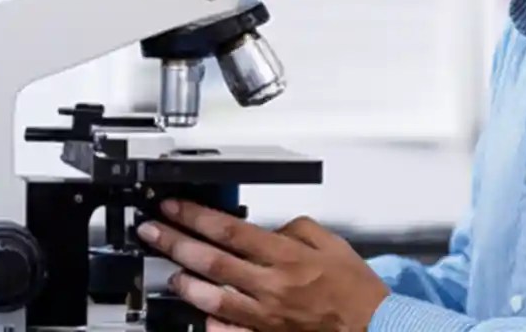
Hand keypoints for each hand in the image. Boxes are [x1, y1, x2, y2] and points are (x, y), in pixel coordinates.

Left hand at [137, 200, 389, 331]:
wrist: (374, 328)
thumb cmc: (355, 289)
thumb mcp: (330, 243)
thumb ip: (294, 228)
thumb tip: (267, 228)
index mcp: (286, 256)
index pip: (229, 230)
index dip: (195, 216)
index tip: (173, 207)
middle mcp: (271, 285)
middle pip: (211, 260)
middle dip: (175, 242)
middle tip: (152, 231)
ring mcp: (266, 316)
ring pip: (213, 298)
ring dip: (185, 283)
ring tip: (169, 271)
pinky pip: (230, 331)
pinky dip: (212, 322)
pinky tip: (198, 314)